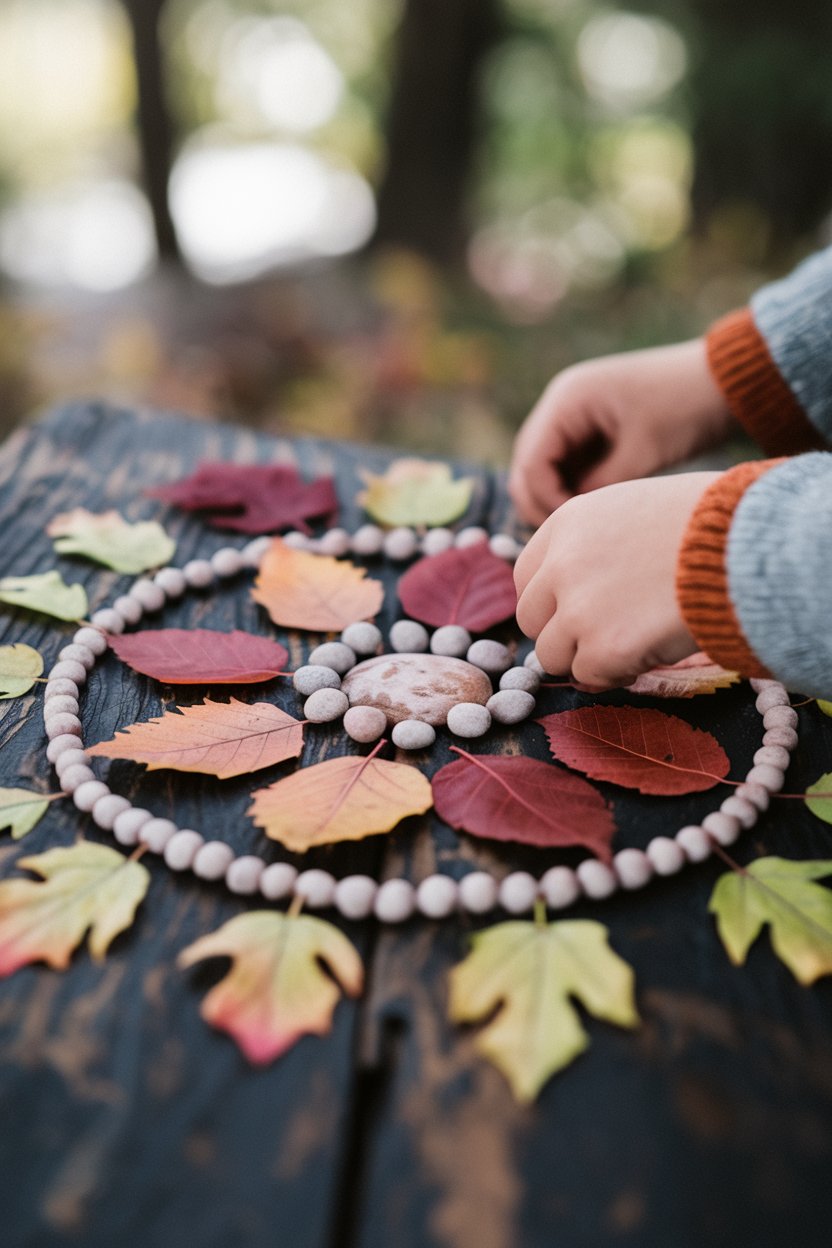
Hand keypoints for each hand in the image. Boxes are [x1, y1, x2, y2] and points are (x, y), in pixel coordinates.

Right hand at [509, 339, 733, 525]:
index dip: (546, 499)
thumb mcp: (642, 453)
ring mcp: (572, 416)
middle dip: (542, 502)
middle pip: (527, 465)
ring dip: (555, 497)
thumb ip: (600, 486)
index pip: (531, 462)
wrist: (723, 383)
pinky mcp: (588, 430)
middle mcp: (560, 404)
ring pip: (543, 468)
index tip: (575, 525)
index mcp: (567, 400)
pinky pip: (566, 466)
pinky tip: (594, 509)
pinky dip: (572, 488)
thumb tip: (570, 516)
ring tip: (585, 523)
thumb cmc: (685, 409)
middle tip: (573, 532)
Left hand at [514, 472, 720, 688]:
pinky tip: (649, 652)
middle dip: (562, 632)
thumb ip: (596, 545)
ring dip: (587, 657)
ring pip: (553, 655)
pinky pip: (590, 677)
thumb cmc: (708, 523)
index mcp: (566, 523)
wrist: (743, 546)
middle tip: (603, 634)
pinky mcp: (602, 648)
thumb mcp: (634, 509)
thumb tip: (578, 596)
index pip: (527, 576)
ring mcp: (577, 609)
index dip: (550, 600)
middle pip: (531, 619)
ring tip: (633, 643)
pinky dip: (615, 674)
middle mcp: (561, 565)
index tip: (574, 610)